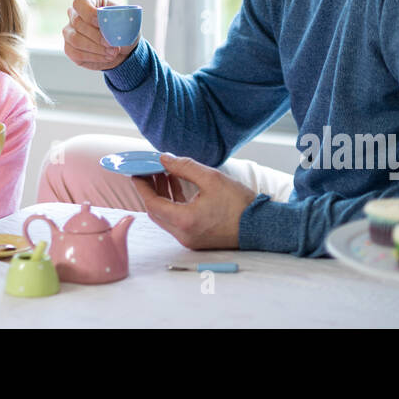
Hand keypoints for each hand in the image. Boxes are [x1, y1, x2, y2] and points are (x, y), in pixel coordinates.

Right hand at [63, 0, 137, 70]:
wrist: (122, 48)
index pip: (80, 2)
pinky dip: (94, 57)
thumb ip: (120, 19)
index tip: (103, 23)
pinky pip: (76, 53)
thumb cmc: (123, 29)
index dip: (90, 13)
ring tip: (113, 52)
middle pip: (77, 22)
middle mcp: (75, 15)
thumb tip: (112, 23)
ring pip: (75, 39)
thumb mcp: (127, 21)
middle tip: (113, 44)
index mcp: (89, 1)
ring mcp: (69, 31)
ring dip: (96, 48)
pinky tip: (107, 57)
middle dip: (97, 36)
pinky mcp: (70, 48)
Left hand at [131, 153, 255, 249]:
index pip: (152, 203)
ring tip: (164, 174)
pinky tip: (176, 186)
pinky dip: (173, 204)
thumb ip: (184, 167)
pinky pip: (176, 221)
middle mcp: (183, 234)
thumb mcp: (211, 178)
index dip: (142, 186)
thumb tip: (163, 159)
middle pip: (155, 211)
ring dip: (162, 196)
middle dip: (150, 189)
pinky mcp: (196, 240)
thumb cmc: (239, 204)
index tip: (137, 172)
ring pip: (165, 217)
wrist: (261, 227)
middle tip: (150, 170)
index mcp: (184, 221)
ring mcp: (189, 240)